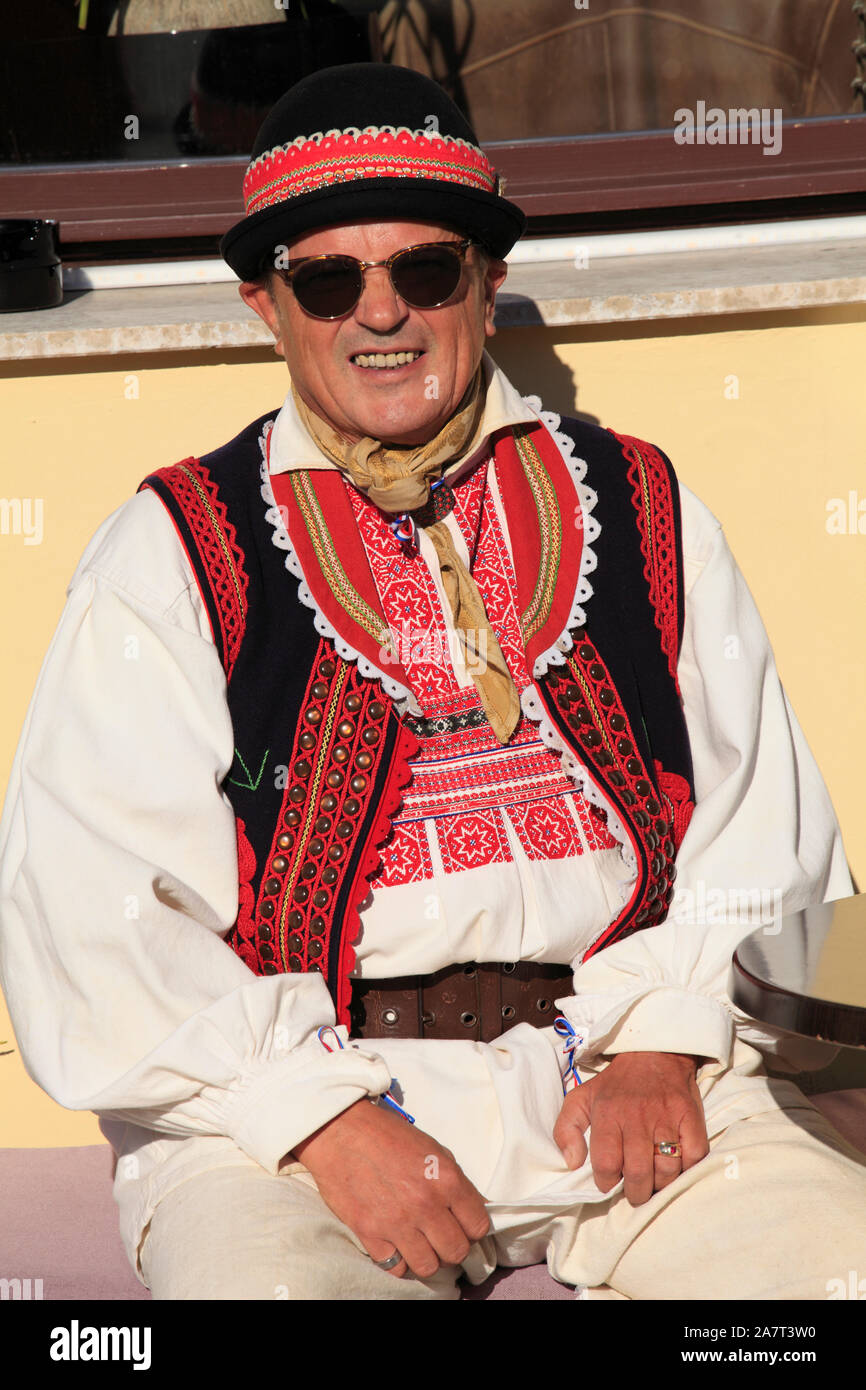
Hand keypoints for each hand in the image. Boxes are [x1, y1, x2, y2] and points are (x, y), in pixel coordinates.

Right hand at [291, 1097, 489, 1279]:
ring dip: (428, 1258)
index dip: (473, 1229)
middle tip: (441, 1237)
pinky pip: (396, 1267)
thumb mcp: (433, 1149)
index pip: (478, 1226)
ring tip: (421, 1245)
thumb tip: (473, 1208)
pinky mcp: (370, 1234)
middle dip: (453, 1248)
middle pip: (457, 1252)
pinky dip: (399, 1261)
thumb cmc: (388, 1136)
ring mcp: (397, 1222)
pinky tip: (397, 1245)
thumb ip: (455, 1181)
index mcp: (446, 1179)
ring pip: (429, 1266)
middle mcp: (426, 1204)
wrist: (342, 1131)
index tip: (463, 1227)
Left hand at [553, 1050, 708, 1206]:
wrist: (655, 1053)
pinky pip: (694, 1158)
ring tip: (654, 1178)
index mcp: (608, 1113)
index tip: (609, 1182)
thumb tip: (572, 1163)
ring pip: (667, 1170)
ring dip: (660, 1183)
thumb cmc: (615, 1084)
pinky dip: (686, 1168)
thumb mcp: (581, 1098)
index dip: (606, 1182)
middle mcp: (638, 1116)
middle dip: (635, 1192)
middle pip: (638, 1172)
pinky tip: (675, 1164)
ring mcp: (667, 1118)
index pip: (606, 1163)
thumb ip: (567, 1129)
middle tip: (635, 1191)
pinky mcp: (692, 1118)